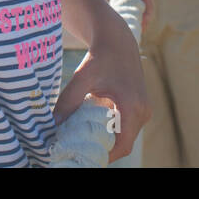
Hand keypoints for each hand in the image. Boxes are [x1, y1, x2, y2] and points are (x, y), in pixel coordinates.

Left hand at [53, 16, 149, 162]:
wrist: (117, 40)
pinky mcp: (139, 107)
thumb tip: (54, 124)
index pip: (122, 145)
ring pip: (126, 137)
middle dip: (103, 150)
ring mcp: (143, 110)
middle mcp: (142, 111)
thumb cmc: (100, 57)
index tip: (84, 157)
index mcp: (132, 106)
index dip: (104, 156)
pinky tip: (93, 129)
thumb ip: (68, 101)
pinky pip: (127, 128)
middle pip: (124, 144)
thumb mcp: (82, 77)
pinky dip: (112, 131)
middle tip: (80, 152)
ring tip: (84, 142)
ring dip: (108, 141)